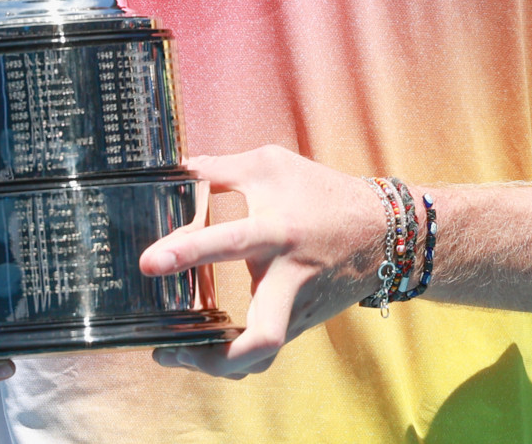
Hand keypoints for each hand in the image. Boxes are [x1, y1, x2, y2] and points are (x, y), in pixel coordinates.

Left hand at [140, 145, 385, 378]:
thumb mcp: (269, 166)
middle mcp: (289, 278)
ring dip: (218, 365)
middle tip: (166, 350)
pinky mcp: (301, 323)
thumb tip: (172, 170)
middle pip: (262, 339)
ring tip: (174, 354)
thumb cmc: (320, 192)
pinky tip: (202, 347)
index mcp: (278, 231)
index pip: (231, 242)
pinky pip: (264, 349)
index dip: (188, 251)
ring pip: (261, 356)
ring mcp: (298, 308)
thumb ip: (218, 169)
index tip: (149, 263)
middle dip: (213, 356)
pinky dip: (233, 355)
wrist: (383, 231)